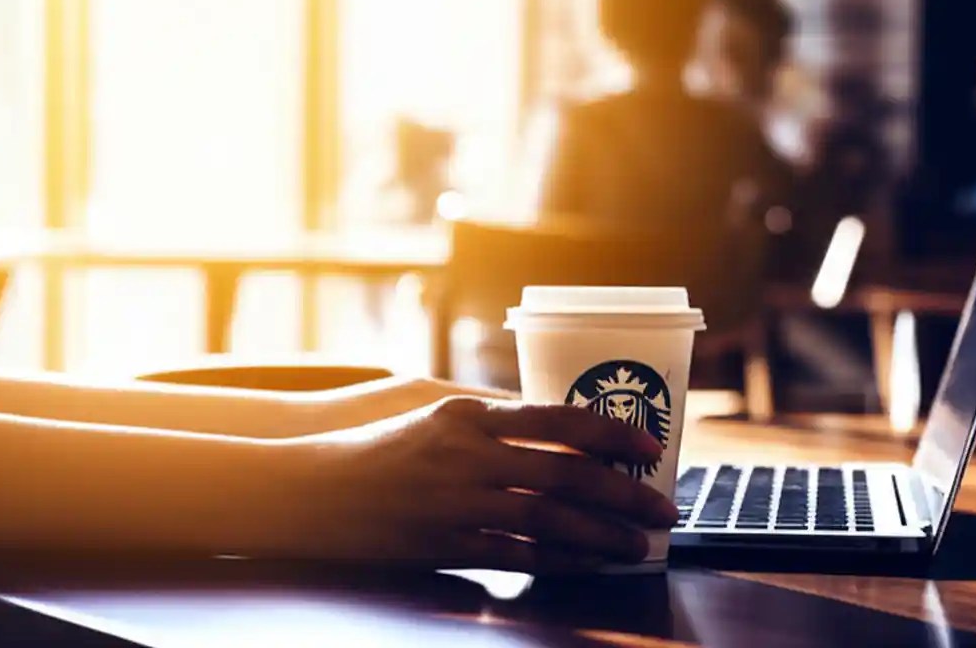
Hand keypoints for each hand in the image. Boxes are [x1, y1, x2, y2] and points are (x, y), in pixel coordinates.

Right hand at [285, 397, 678, 572]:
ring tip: (637, 545)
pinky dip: (560, 561)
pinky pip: (517, 555)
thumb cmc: (377, 443)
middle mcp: (469, 455)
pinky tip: (588, 565)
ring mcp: (457, 502)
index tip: (650, 447)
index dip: (612, 433)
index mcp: (470, 413)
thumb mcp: (435, 411)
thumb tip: (555, 427)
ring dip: (603, 535)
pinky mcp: (446, 544)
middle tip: (662, 508)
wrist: (312, 488)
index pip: (558, 418)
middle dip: (625, 493)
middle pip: (567, 473)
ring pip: (550, 520)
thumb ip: (494, 417)